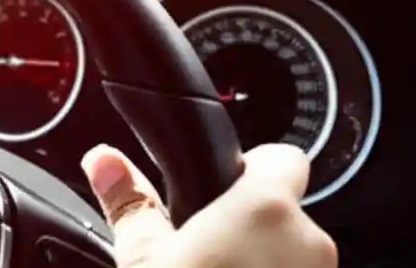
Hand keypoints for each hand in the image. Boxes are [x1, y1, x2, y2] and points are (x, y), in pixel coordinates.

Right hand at [81, 144, 336, 267]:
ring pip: (292, 260)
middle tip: (202, 257)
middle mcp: (309, 244)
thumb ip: (131, 204)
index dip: (252, 168)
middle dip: (247, 231)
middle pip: (283, 215)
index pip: (283, 158)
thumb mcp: (143, 263)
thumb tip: (106, 162)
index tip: (222, 191)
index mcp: (264, 210)